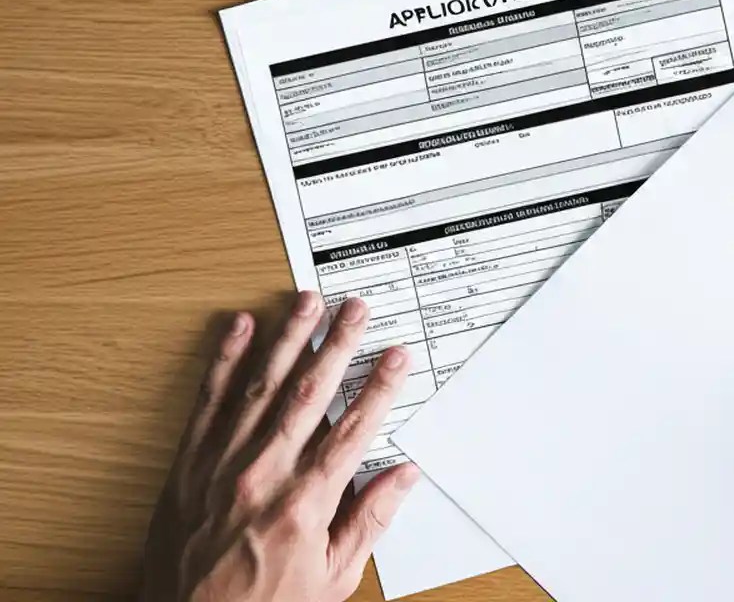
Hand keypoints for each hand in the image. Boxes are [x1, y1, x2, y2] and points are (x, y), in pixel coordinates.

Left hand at [139, 292, 420, 601]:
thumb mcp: (332, 578)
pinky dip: (224, 359)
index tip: (396, 357)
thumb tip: (402, 477)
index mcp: (306, 503)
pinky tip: (239, 328)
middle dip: (338, 344)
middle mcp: (264, 474)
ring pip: (262, 385)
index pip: (353, 430)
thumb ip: (369, 522)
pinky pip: (209, 400)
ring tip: (307, 302)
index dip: (380, 388)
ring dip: (288, 339)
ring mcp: (221, 464)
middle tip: (356, 308)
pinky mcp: (188, 464)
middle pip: (310, 393)